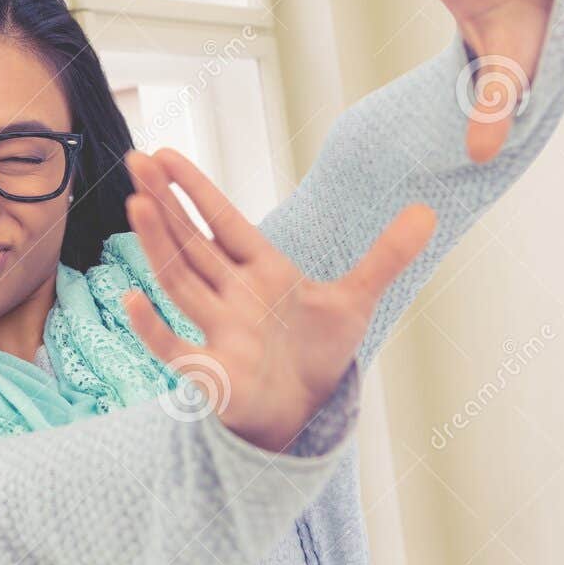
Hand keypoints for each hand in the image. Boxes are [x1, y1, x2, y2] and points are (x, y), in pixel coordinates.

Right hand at [122, 148, 435, 452]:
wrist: (306, 410)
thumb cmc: (317, 353)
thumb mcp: (357, 299)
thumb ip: (387, 255)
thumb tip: (430, 212)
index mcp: (262, 269)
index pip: (223, 221)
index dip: (196, 189)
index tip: (165, 154)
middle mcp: (232, 294)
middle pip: (192, 242)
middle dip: (165, 203)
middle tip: (136, 160)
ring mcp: (218, 330)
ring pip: (179, 281)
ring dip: (157, 245)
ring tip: (135, 204)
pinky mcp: (213, 372)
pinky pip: (174, 349)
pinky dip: (153, 328)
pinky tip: (133, 300)